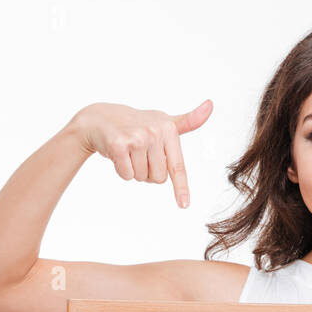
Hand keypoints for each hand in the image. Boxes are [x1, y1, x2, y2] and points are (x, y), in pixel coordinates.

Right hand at [71, 99, 212, 208]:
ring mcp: (136, 138)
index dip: (181, 188)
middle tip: (139, 154)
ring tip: (128, 152)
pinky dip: (122, 170)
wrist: (100, 118)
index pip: (177, 166)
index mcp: (168, 129)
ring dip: (134, 171)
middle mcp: (154, 132)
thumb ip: (187, 121)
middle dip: (148, 172)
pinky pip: (127, 175)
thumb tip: (210, 106)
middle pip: (158, 178)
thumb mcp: (163, 121)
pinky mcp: (119, 145)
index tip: (184, 205)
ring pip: (142, 178)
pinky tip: (118, 154)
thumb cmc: (136, 123)